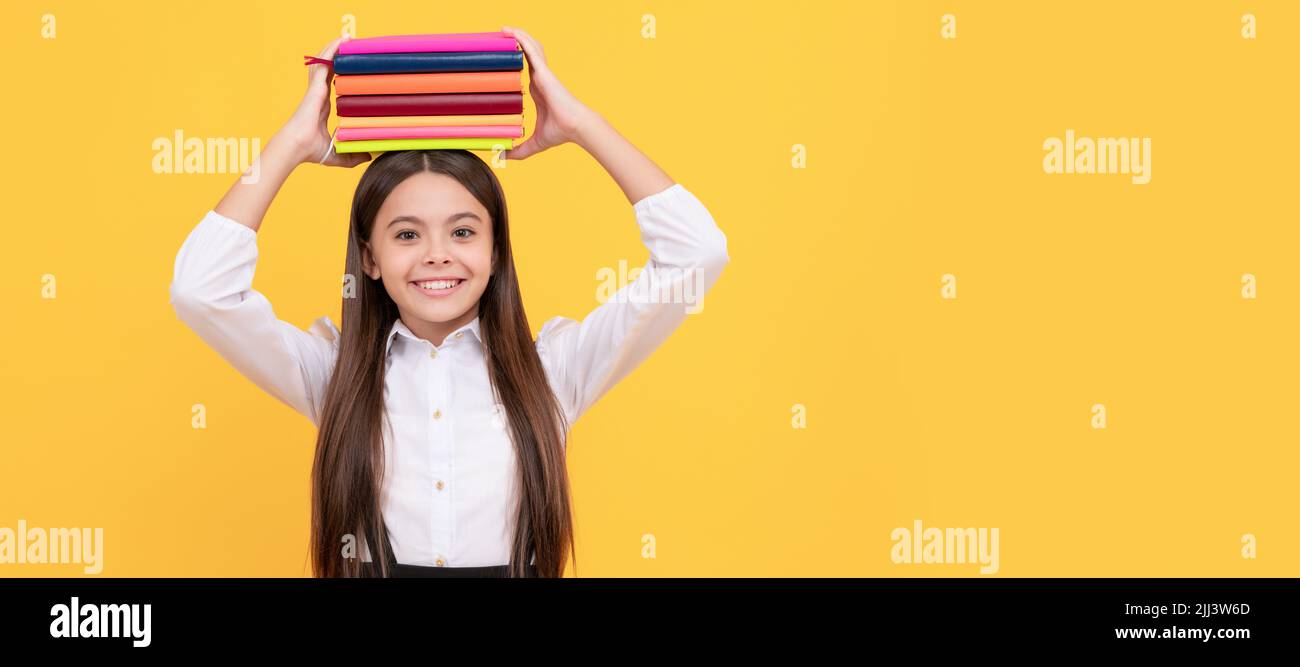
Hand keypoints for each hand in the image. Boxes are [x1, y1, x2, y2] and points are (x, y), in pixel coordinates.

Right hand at [279, 36, 371, 167]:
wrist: (297, 147)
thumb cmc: (311, 151)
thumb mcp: (337, 153)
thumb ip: (352, 155)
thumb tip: (368, 156)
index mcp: (322, 105)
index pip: (333, 83)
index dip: (340, 73)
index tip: (351, 67)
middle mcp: (319, 94)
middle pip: (329, 69)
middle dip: (339, 56)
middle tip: (352, 46)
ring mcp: (316, 88)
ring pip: (325, 62)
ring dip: (335, 48)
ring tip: (348, 37)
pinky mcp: (315, 86)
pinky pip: (324, 63)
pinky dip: (332, 51)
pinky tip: (341, 41)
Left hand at [501, 26, 600, 160]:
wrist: (575, 127)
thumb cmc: (560, 133)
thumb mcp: (534, 143)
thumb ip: (518, 150)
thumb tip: (502, 158)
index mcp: (537, 89)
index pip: (522, 70)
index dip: (512, 60)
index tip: (498, 57)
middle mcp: (540, 78)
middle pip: (525, 55)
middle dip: (513, 44)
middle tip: (496, 38)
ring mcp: (543, 73)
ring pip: (529, 48)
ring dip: (517, 36)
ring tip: (503, 29)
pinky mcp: (545, 72)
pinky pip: (532, 51)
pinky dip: (522, 40)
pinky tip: (511, 32)